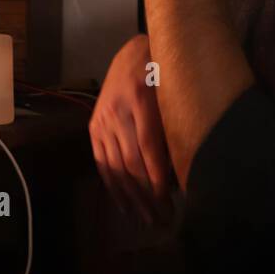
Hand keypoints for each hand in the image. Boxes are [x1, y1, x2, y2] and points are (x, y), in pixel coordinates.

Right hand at [89, 33, 172, 224]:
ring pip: (116, 166)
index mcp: (140, 100)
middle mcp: (117, 111)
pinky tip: (123, 203)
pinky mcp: (94, 126)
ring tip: (144, 220)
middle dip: (146, 195)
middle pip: (131, 162)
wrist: (134, 53)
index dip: (157, 180)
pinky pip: (102, 161)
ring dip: (130, 197)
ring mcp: (102, 119)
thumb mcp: (173, 92)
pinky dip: (112, 185)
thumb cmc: (163, 72)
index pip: (148, 149)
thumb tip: (180, 173)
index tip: (169, 204)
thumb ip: (174, 127)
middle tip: (160, 220)